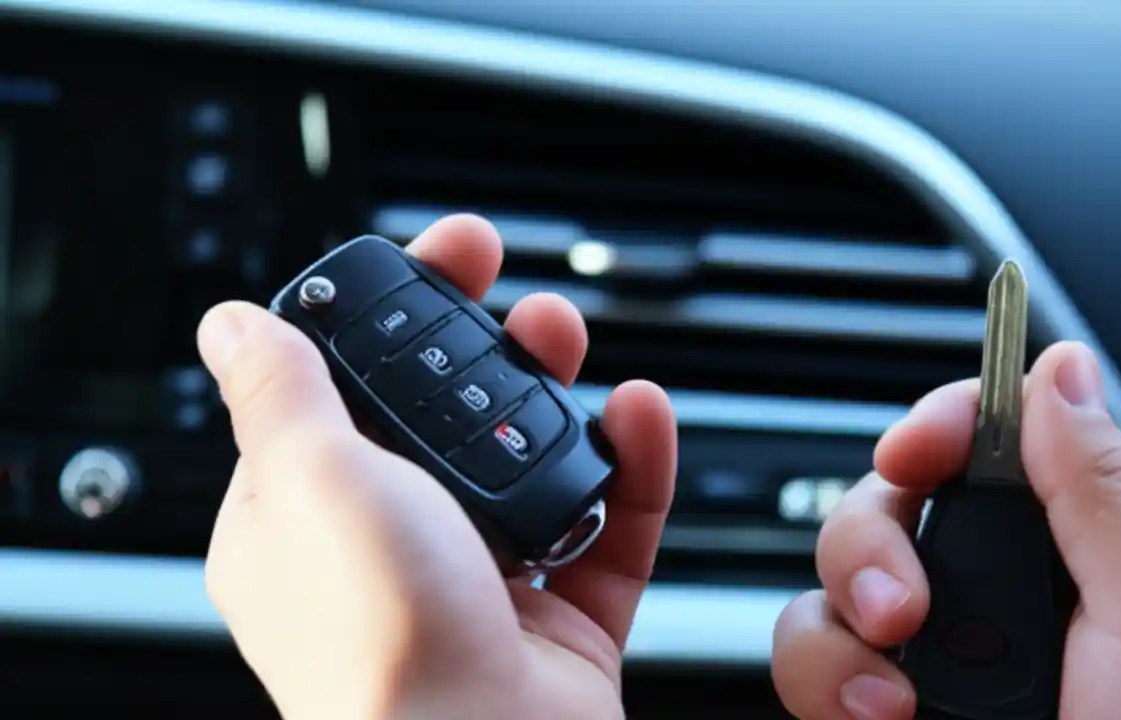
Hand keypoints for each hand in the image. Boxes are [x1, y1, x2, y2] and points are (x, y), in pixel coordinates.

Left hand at [196, 215, 676, 719]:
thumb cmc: (380, 645)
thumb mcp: (314, 482)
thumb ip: (281, 393)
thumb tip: (231, 325)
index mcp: (308, 522)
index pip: (347, 392)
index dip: (396, 319)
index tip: (446, 261)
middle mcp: (394, 553)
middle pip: (449, 422)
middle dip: (492, 351)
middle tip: (526, 304)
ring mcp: (482, 586)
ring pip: (533, 467)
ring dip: (561, 398)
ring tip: (577, 349)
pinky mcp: (562, 621)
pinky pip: (609, 528)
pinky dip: (633, 469)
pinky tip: (640, 419)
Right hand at [772, 342, 1120, 719]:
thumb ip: (1110, 486)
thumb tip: (1056, 370)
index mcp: (1091, 547)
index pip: (993, 439)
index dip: (939, 427)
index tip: (913, 455)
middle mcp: (1008, 593)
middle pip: (892, 501)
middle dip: (874, 543)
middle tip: (904, 609)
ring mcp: (943, 659)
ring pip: (834, 582)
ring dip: (843, 630)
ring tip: (896, 700)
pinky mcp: (889, 711)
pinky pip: (812, 659)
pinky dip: (825, 686)